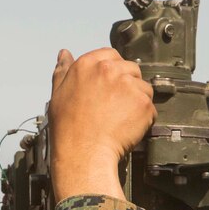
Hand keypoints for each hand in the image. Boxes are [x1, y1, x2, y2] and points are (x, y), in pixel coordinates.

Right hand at [48, 48, 155, 202]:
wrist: (82, 154)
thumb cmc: (68, 130)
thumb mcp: (58, 96)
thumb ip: (63, 72)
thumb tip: (64, 55)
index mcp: (87, 65)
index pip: (111, 55)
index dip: (113, 72)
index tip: (110, 88)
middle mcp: (109, 69)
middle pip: (131, 70)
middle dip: (127, 86)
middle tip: (114, 108)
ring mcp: (128, 85)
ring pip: (143, 88)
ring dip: (136, 102)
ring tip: (120, 119)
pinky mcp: (143, 102)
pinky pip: (150, 107)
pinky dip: (143, 119)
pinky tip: (127, 127)